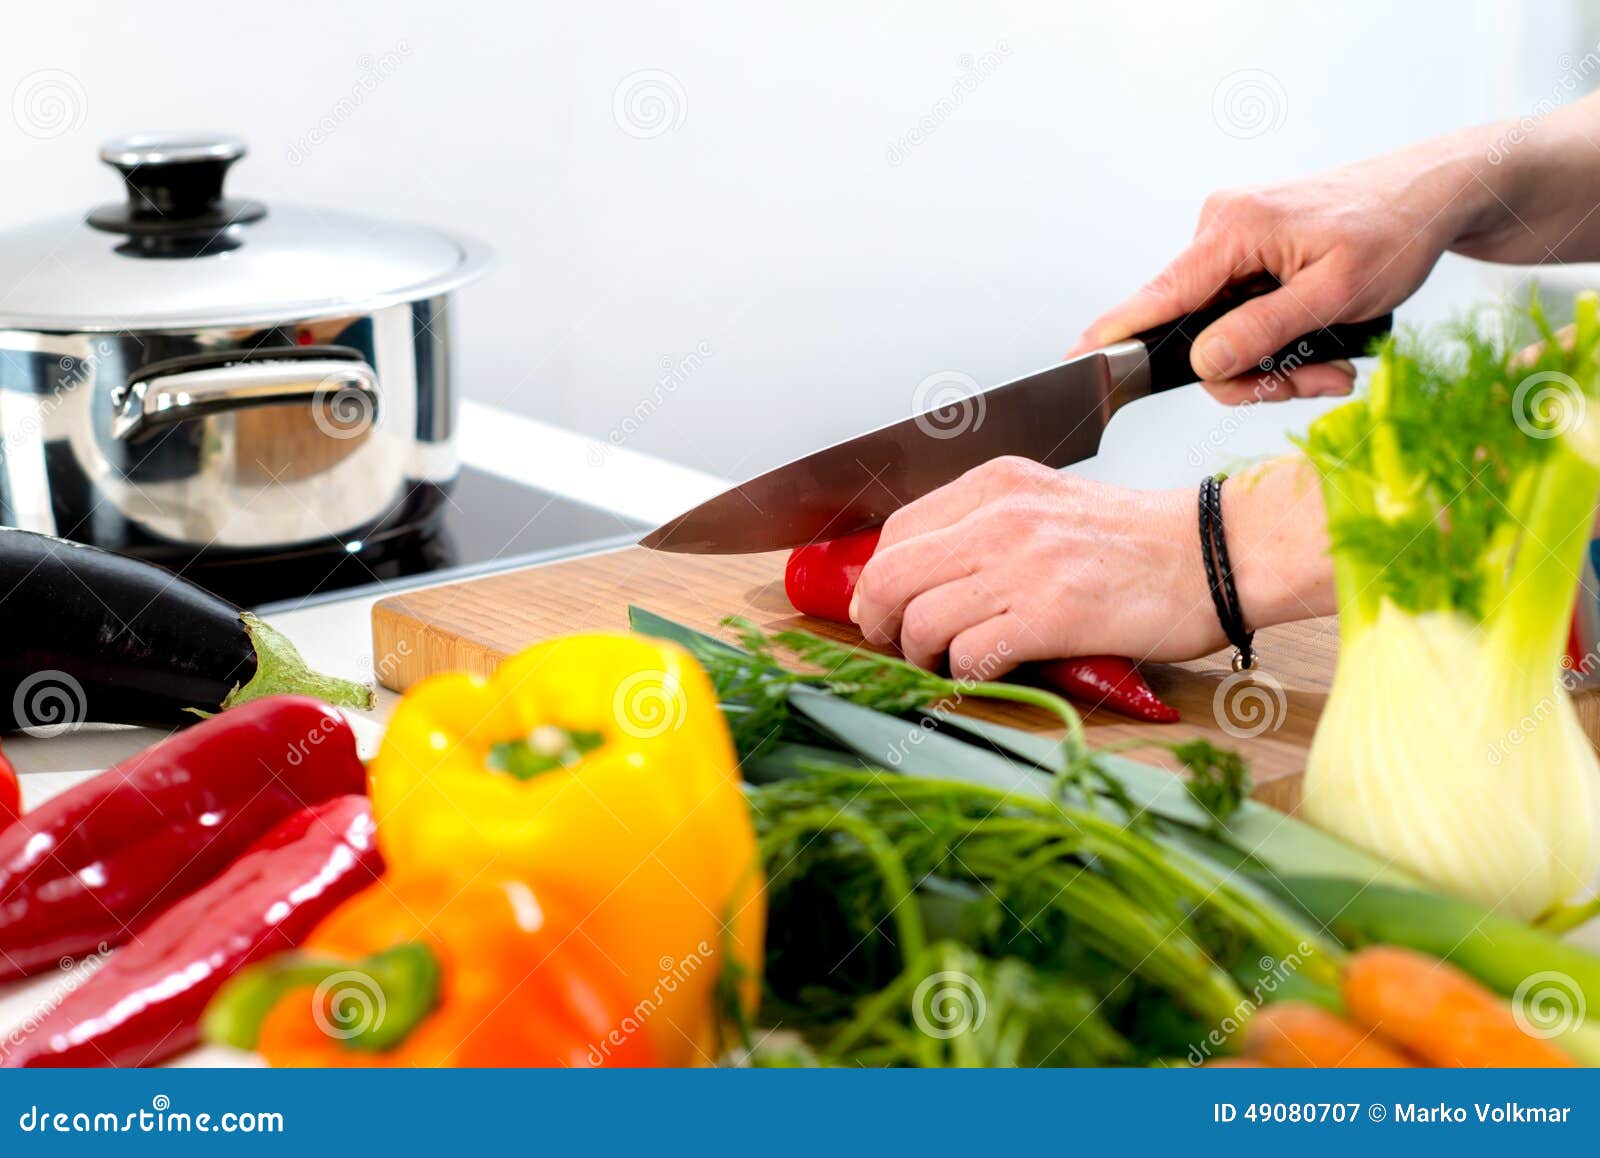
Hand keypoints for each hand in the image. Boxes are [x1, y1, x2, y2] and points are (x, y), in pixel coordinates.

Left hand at [848, 456, 1335, 675]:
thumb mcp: (1049, 505)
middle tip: (893, 643)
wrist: (1217, 553)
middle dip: (878, 620)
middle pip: (889, 575)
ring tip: (943, 663)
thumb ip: (987, 527)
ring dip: (920, 655)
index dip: (879, 578)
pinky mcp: (1049, 615)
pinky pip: (968, 655)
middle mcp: (999, 517)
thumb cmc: (1140, 541)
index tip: (887, 605)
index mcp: (996, 484)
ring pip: (918, 619)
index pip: (897, 531)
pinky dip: (963, 675)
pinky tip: (983, 674)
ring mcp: (1022, 565)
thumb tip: (928, 575)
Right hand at [1069, 127, 1513, 403]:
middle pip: (1196, 333)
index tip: (1074, 361)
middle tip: (1316, 384)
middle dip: (1253, 373)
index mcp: (1233, 229)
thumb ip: (1264, 330)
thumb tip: (1203, 362)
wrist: (1431, 194)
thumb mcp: (1337, 294)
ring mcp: (1233, 243)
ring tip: (1334, 369)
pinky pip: (1242, 317)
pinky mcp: (1249, 256)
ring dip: (1276, 365)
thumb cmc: (1395, 230)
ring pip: (1223, 335)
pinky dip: (1279, 343)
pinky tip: (1323, 350)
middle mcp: (1221, 230)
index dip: (1113, 336)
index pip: (1157, 295)